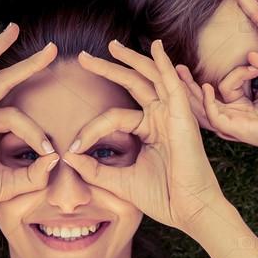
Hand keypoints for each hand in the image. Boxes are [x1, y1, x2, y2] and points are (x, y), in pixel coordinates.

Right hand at [0, 26, 60, 224]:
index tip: (48, 153)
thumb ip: (32, 173)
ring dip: (0, 49)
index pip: (17, 116)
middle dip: (27, 64)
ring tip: (15, 29)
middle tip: (51, 48)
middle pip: (4, 80)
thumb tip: (55, 159)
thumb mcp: (8, 183)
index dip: (36, 133)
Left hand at [62, 40, 226, 233]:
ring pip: (149, 77)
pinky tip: (156, 48)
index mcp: (149, 129)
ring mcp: (172, 114)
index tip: (72, 149)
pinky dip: (164, 64)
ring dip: (131, 59)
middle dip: (108, 68)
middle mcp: (161, 117)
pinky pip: (171, 83)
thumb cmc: (162, 197)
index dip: (90, 130)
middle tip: (84, 57)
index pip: (114, 116)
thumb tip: (68, 156)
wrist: (190, 211)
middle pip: (132, 84)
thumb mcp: (120, 180)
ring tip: (110, 45)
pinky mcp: (182, 115)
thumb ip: (95, 168)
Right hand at [185, 54, 257, 161]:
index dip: (239, 71)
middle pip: (203, 98)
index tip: (257, 67)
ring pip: (202, 106)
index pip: (225, 85)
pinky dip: (208, 101)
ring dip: (189, 89)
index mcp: (239, 106)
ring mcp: (231, 122)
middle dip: (188, 82)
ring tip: (178, 72)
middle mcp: (232, 114)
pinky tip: (206, 87)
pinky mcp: (235, 129)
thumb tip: (252, 54)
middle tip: (175, 66)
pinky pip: (214, 115)